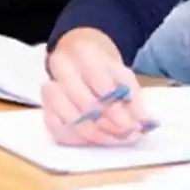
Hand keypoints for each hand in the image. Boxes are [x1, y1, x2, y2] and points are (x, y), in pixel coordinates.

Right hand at [42, 27, 155, 145]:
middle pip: (84, 103)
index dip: (117, 109)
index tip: (133, 125)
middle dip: (109, 125)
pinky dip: (76, 137)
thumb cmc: (105, 72)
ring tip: (112, 138)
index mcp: (83, 51)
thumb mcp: (124, 77)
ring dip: (94, 134)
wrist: (80, 62)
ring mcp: (49, 87)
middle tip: (124, 135)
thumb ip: (134, 99)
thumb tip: (144, 122)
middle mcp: (61, 66)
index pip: (100, 83)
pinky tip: (92, 138)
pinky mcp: (45, 106)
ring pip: (69, 117)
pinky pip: (55, 127)